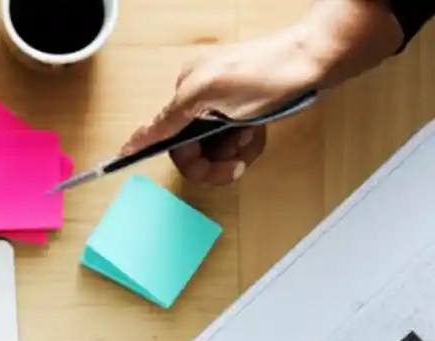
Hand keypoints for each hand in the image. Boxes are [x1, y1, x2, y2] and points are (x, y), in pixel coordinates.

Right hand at [121, 33, 321, 185]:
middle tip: (233, 167)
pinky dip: (246, 145)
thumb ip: (171, 118)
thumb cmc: (268, 72)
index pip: (165, 136)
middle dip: (213, 161)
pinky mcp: (244, 113)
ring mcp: (222, 107)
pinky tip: (257, 132)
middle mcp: (199, 99)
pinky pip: (234, 143)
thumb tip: (137, 138)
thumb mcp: (208, 93)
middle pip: (191, 149)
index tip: (152, 166)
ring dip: (233, 153)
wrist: (315, 61)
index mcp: (185, 91)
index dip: (166, 155)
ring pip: (215, 150)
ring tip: (250, 137)